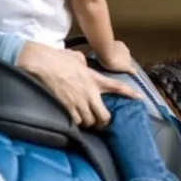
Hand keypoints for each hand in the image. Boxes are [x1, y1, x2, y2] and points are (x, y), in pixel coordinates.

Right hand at [17, 42, 138, 127]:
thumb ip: (83, 62)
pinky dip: (76, 124)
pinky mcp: (67, 108)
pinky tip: (72, 120)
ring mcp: (79, 102)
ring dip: (88, 123)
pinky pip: (76, 123)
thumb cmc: (57, 58)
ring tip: (84, 120)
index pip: (117, 86)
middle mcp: (90, 93)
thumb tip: (82, 62)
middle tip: (99, 122)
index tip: (139, 98)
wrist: (42, 63)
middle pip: (104, 116)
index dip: (130, 94)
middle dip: (103, 122)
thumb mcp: (76, 57)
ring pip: (90, 122)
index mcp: (94, 79)